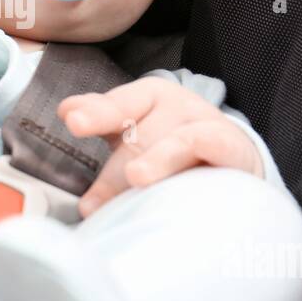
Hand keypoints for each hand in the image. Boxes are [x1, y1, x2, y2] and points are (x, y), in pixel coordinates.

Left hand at [57, 76, 263, 217]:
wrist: (234, 160)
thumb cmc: (171, 147)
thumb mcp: (137, 131)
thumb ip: (103, 121)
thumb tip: (68, 111)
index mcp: (148, 96)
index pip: (118, 104)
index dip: (96, 113)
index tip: (73, 120)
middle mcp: (176, 103)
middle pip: (138, 137)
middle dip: (113, 172)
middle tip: (91, 204)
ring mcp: (204, 122)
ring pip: (171, 143)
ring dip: (153, 162)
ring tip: (135, 178)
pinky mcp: (231, 145)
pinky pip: (208, 146)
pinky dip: (192, 159)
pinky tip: (180, 179)